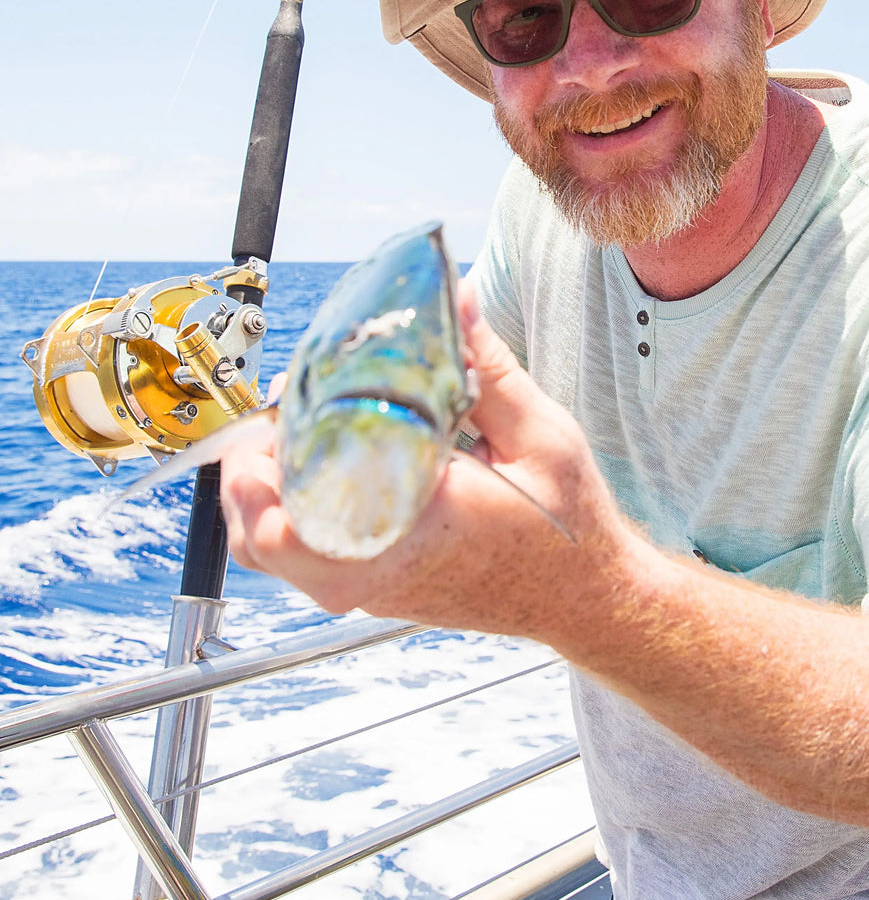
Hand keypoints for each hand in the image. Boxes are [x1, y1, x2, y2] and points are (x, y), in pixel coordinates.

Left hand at [219, 279, 633, 641]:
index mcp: (413, 532)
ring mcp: (371, 589)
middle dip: (250, 469)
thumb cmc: (569, 530)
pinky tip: (322, 469)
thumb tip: (453, 302)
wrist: (587, 598)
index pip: (294, 516)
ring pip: (272, 557)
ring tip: (290, 436)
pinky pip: (301, 563)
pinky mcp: (376, 591)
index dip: (268, 453)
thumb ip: (489, 371)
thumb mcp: (541, 437)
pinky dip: (288, 517)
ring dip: (263, 496)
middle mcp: (377, 572)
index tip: (285, 400)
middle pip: (261, 540)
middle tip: (280, 410)